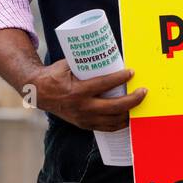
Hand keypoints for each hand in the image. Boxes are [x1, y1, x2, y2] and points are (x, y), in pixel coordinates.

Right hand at [27, 60, 146, 131]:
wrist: (38, 93)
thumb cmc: (55, 75)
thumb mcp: (66, 65)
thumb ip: (84, 63)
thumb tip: (107, 55)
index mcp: (77, 91)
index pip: (103, 85)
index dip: (119, 78)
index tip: (131, 72)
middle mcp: (81, 108)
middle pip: (114, 107)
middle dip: (132, 100)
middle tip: (143, 91)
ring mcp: (83, 119)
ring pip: (113, 120)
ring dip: (129, 113)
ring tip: (141, 104)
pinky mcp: (84, 124)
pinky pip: (106, 128)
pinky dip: (119, 123)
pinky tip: (129, 118)